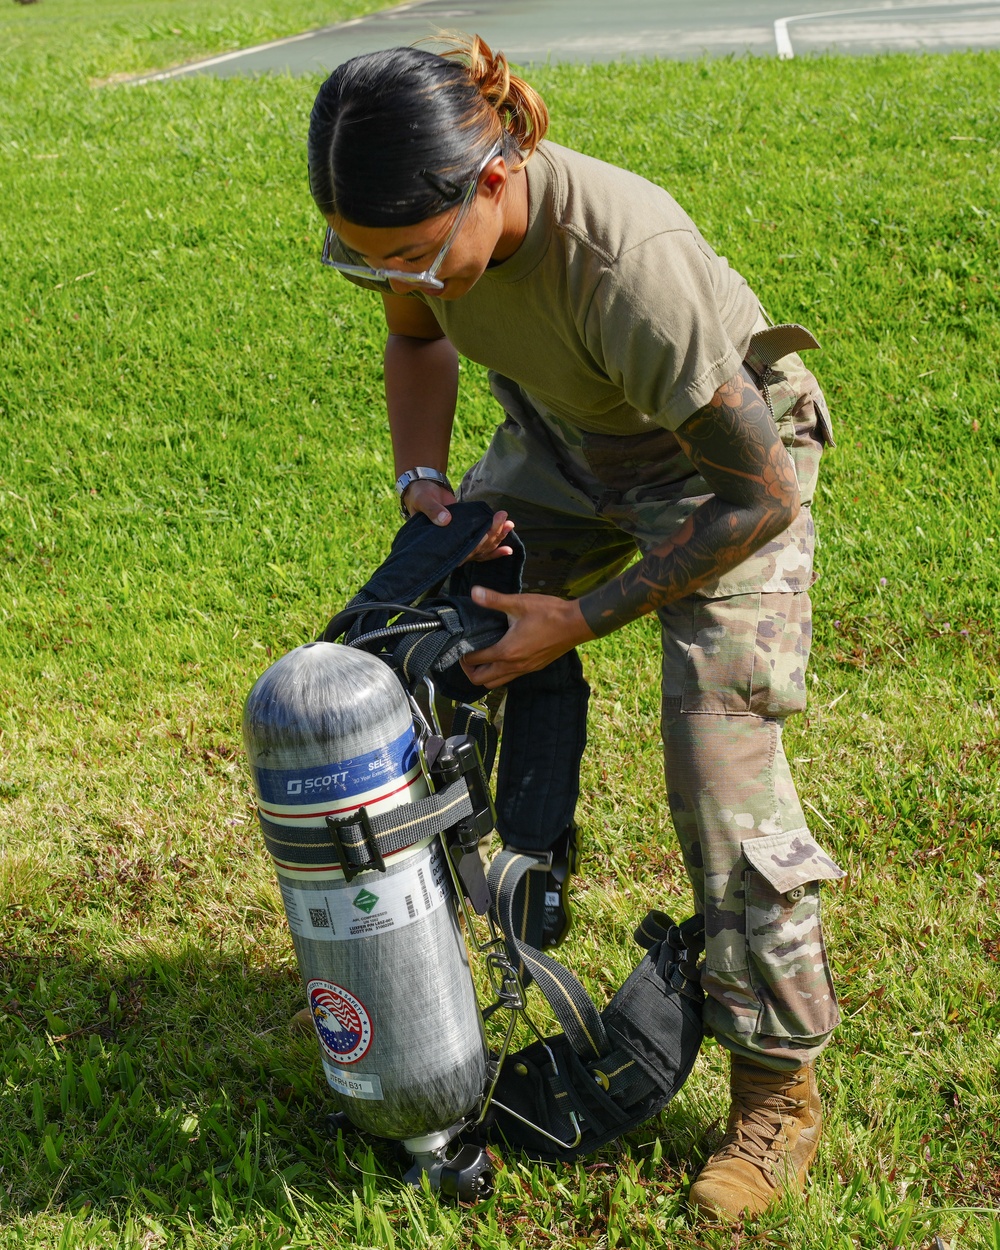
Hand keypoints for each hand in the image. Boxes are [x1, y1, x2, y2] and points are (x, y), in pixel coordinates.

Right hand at [404, 481, 514, 561]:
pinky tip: (508, 549)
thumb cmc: (421, 497)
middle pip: (477, 548)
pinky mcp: (468, 534)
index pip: (463, 549)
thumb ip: (433, 510)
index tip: (488, 532)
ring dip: (497, 537)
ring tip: (509, 525)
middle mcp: (453, 547)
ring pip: (482, 547)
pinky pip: (482, 543)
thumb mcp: (424, 501)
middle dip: (493, 535)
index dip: (477, 544)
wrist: (423, 491)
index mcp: (442, 543)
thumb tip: (445, 520)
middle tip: (505, 521)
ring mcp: (462, 542)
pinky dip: (495, 544)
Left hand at [460, 587, 595, 688]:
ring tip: (482, 656)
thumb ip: (493, 600)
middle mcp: (514, 666)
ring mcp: (525, 670)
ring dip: (485, 673)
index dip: (463, 655)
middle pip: (481, 680)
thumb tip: (474, 592)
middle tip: (468, 654)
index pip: (475, 661)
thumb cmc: (549, 613)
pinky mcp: (534, 668)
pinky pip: (510, 677)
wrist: (576, 624)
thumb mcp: (519, 603)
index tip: (461, 645)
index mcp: (507, 651)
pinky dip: (500, 672)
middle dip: (470, 670)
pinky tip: (502, 655)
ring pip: (496, 682)